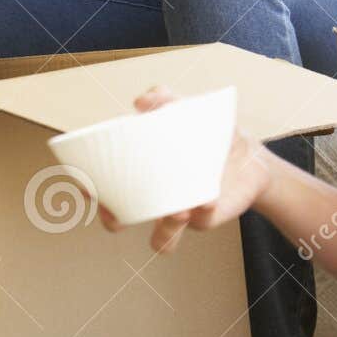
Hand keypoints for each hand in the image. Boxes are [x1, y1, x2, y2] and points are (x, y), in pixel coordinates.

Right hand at [97, 85, 272, 252]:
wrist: (249, 156)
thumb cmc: (208, 134)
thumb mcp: (189, 110)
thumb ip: (165, 99)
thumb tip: (141, 102)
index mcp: (141, 173)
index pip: (106, 185)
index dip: (91, 188)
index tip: (88, 187)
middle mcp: (154, 197)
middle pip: (121, 218)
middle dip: (114, 220)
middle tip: (117, 215)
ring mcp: (179, 211)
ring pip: (161, 236)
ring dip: (164, 230)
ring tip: (178, 211)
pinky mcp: (206, 217)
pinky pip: (200, 224)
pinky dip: (202, 214)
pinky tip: (207, 200)